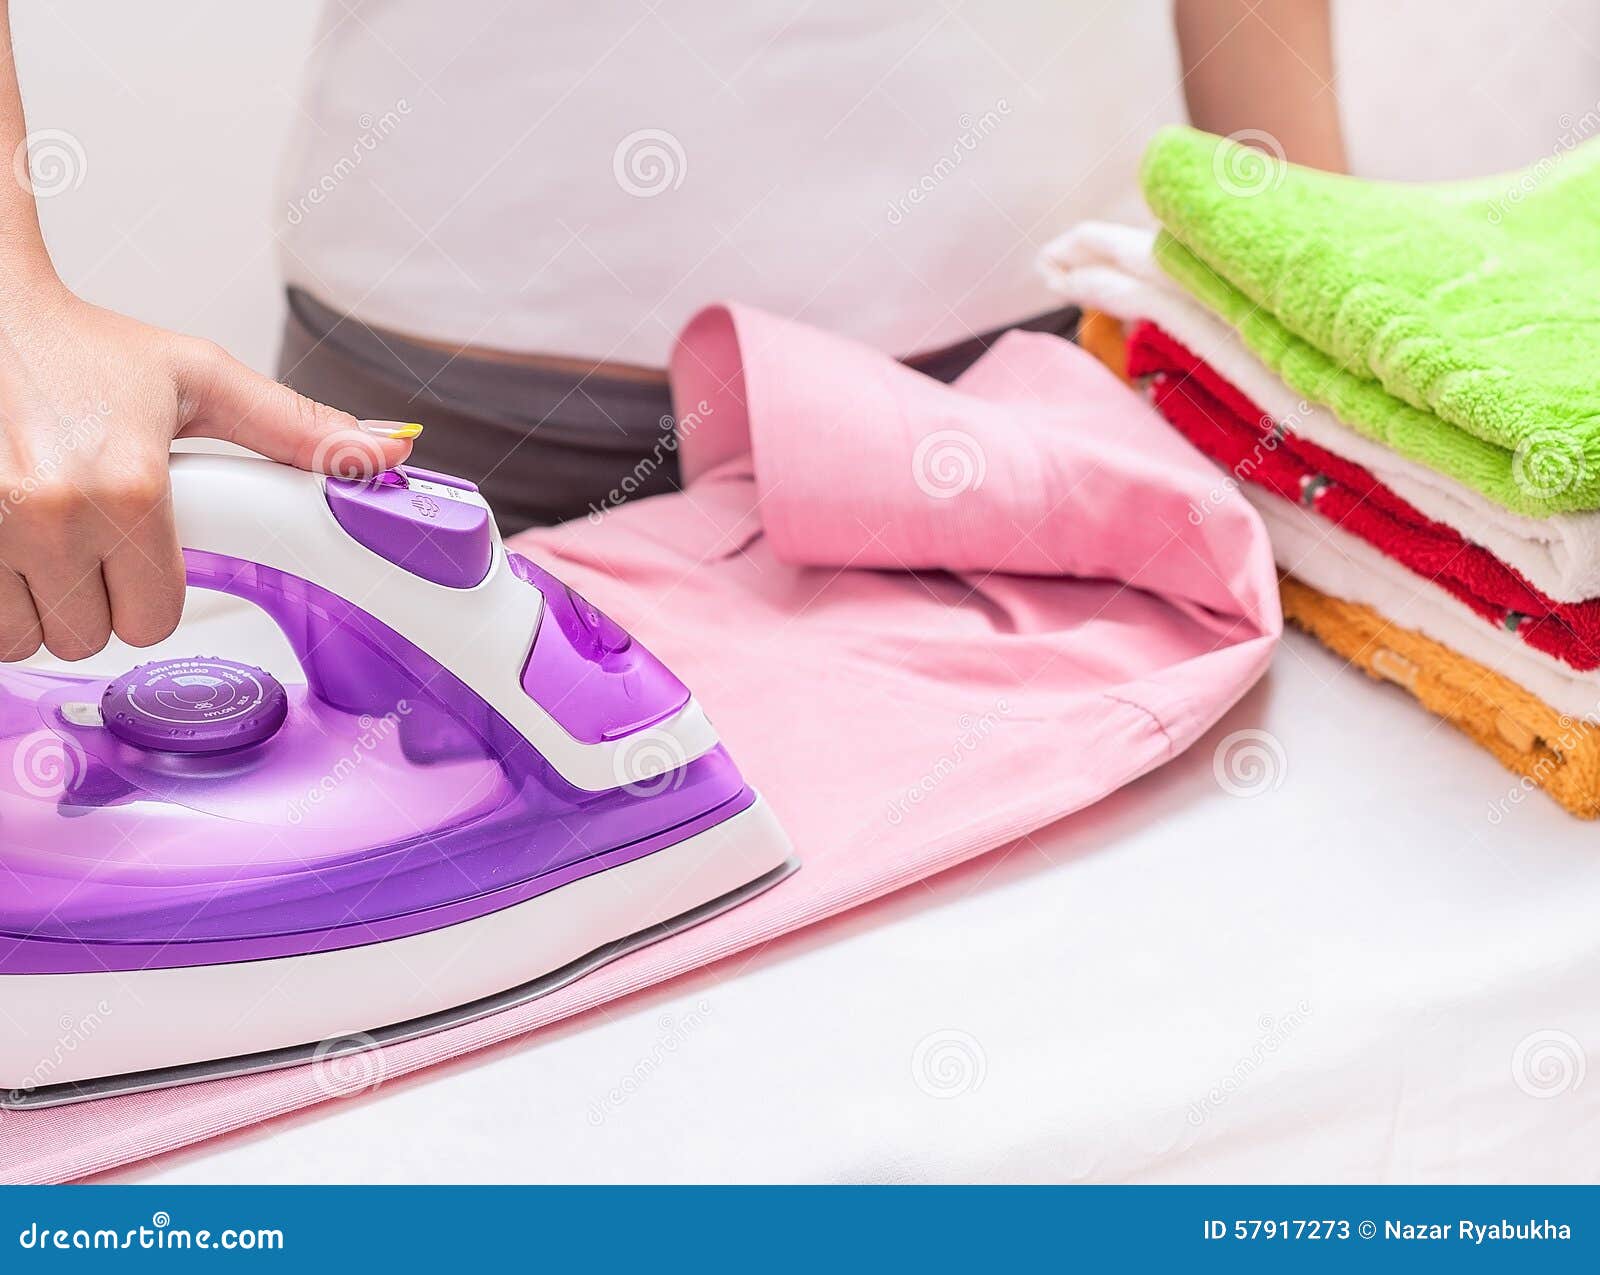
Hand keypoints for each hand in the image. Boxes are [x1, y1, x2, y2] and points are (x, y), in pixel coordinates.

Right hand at [0, 283, 416, 660]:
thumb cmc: (80, 348)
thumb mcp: (200, 378)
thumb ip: (297, 427)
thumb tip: (390, 449)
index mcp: (130, 486)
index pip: (159, 619)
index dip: (157, 593)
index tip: (147, 554)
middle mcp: (53, 513)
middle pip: (96, 636)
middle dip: (103, 600)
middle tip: (96, 540)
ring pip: (33, 637)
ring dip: (45, 605)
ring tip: (51, 539)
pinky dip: (0, 599)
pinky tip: (13, 548)